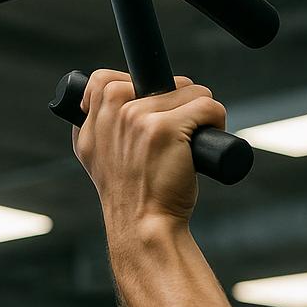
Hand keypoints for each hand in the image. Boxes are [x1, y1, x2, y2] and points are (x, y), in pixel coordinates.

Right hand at [71, 69, 225, 226]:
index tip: (145, 114)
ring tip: (188, 141)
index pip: (105, 80)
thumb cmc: (132, 197)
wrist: (144, 227)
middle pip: (154, 78)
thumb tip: (100, 102)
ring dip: (197, 111)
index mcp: (91, 125)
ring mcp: (135, 119)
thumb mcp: (97, 160)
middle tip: (174, 133)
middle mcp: (109, 118)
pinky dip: (216, 120)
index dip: (133, 89)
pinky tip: (203, 143)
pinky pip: (206, 104)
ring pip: (187, 89)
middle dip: (174, 100)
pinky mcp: (164, 128)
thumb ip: (99, 128)